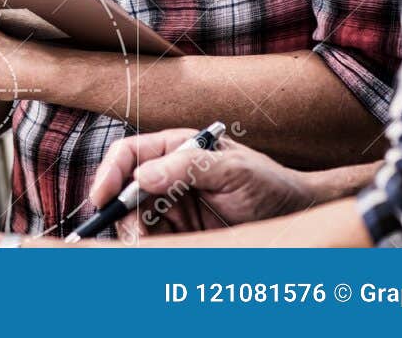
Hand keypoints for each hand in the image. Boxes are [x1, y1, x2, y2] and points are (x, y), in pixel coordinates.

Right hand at [87, 129, 319, 239]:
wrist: (298, 218)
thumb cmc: (271, 184)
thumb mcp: (236, 169)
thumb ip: (191, 166)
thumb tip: (144, 174)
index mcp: (177, 149)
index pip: (130, 154)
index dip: (110, 173)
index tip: (103, 197)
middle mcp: (169, 175)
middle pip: (126, 191)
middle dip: (121, 212)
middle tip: (132, 235)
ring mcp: (174, 205)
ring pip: (135, 219)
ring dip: (135, 234)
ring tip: (148, 246)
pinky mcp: (181, 232)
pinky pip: (154, 239)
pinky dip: (150, 247)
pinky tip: (156, 252)